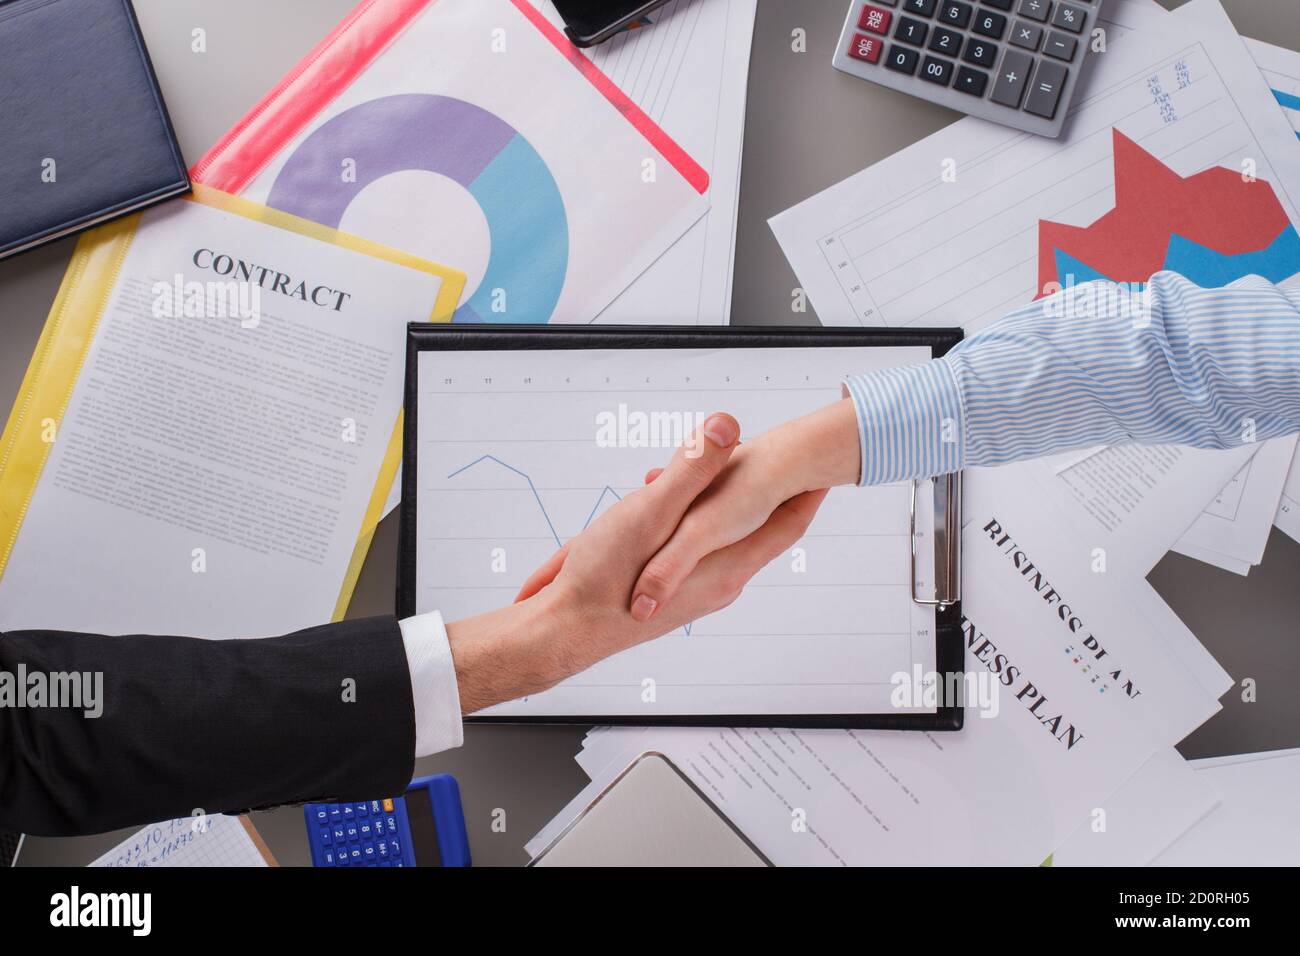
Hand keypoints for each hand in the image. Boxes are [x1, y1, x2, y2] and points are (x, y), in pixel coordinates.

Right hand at [627, 397, 860, 621]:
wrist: (563, 629)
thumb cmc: (604, 578)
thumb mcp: (649, 512)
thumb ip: (692, 470)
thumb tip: (727, 424)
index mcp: (728, 563)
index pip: (789, 523)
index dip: (809, 493)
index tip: (826, 467)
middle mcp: (721, 583)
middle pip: (760, 530)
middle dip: (766, 494)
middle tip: (780, 462)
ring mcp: (697, 594)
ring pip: (721, 540)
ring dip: (717, 508)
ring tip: (713, 478)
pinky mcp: (672, 596)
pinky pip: (696, 553)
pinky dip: (690, 527)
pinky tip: (661, 512)